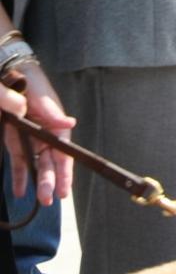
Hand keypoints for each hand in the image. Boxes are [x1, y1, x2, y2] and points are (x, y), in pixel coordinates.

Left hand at [1, 63, 74, 203]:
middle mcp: (45, 131)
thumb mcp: (36, 93)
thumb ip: (48, 109)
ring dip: (38, 181)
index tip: (65, 188)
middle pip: (50, 160)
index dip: (65, 169)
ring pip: (37, 164)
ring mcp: (30, 136)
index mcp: (54, 121)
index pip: (63, 149)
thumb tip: (69, 124)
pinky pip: (20, 161)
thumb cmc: (26, 81)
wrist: (8, 72)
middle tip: (49, 200)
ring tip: (39, 201)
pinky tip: (19, 191)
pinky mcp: (15, 139)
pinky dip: (20, 176)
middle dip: (51, 180)